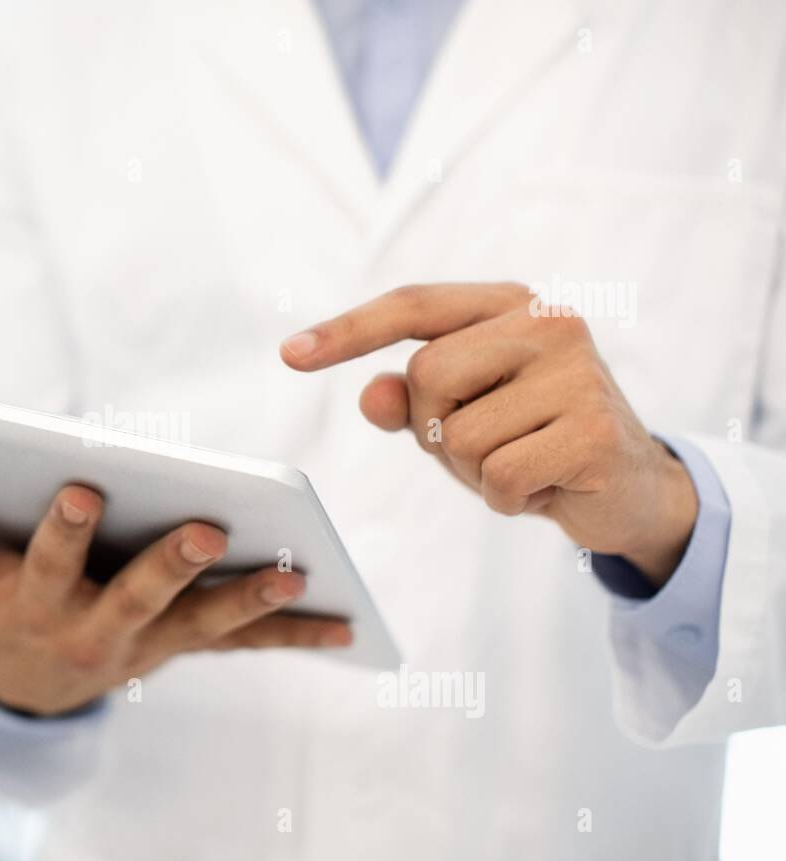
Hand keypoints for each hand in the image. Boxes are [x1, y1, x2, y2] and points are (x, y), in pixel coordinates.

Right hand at [0, 481, 351, 714]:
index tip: (80, 488)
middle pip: (135, 598)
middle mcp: (96, 631)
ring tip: (291, 574)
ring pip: (201, 625)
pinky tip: (345, 626)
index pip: (47, 565)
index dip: (63, 533)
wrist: (31, 687)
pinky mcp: (183, 647)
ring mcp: (147, 645)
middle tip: (202, 528)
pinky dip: (290, 636)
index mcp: (37, 605)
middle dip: (167, 567)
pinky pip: (240, 647)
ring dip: (247, 602)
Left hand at [280, 282, 697, 585]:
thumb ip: (409, 402)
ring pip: (457, 435)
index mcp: (510, 304)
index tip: (288, 355)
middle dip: (435, 428)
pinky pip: (498, 478)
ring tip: (523, 465)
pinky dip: (506, 499)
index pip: (414, 305)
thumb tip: (371, 392)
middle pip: (426, 375)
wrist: (628, 489)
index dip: (348, 331)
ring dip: (474, 472)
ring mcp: (578, 373)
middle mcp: (549, 322)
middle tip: (488, 445)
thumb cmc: (531, 441)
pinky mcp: (594, 430)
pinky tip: (546, 488)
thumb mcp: (459, 418)